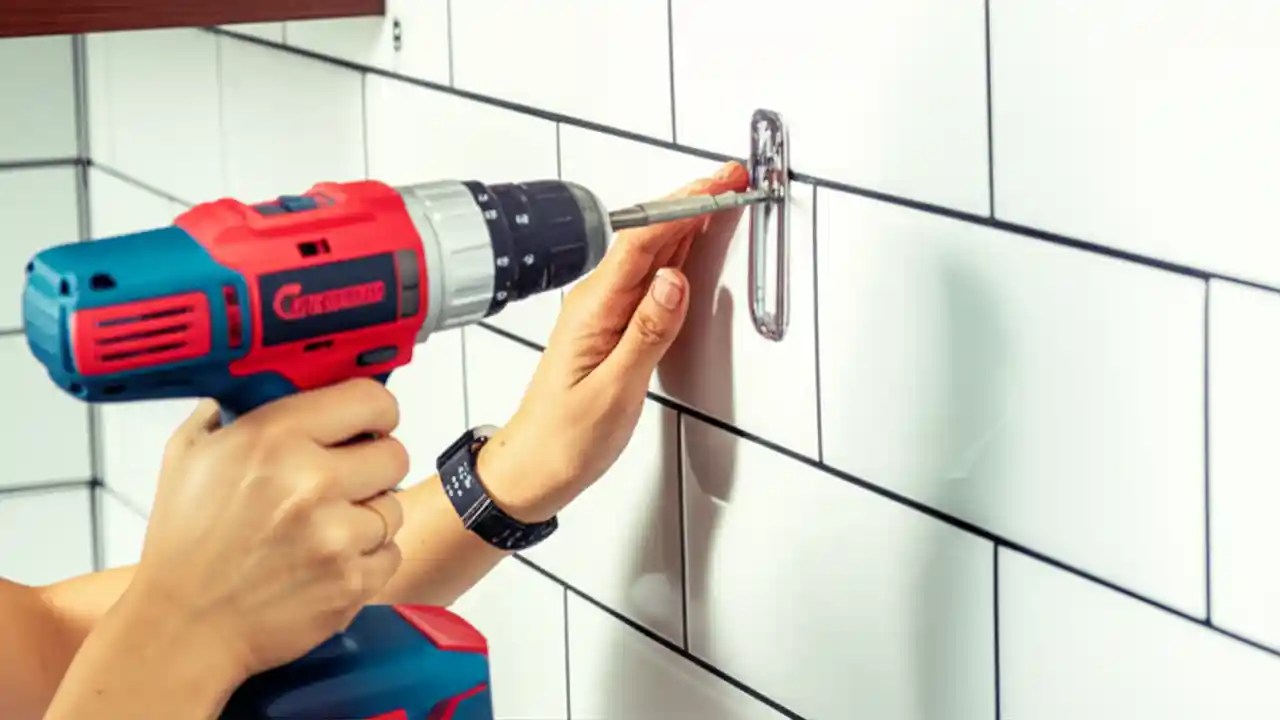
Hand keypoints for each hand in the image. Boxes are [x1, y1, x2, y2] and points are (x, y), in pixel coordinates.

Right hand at [127, 379, 409, 679]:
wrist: (181, 629)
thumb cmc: (185, 546)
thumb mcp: (188, 456)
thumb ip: (229, 412)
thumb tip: (261, 383)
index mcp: (272, 439)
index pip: (371, 400)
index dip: (376, 413)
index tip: (371, 424)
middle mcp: (309, 483)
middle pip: (394, 455)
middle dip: (374, 466)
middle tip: (345, 481)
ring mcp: (334, 536)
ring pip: (393, 508)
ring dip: (367, 517)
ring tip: (323, 529)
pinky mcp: (350, 581)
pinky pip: (390, 553)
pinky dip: (366, 559)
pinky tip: (326, 561)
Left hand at [477, 160, 750, 521]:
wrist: (534, 468)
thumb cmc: (565, 439)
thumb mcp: (614, 391)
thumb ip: (647, 333)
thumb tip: (674, 282)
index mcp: (594, 309)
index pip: (644, 241)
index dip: (685, 206)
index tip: (718, 187)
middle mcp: (596, 302)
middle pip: (649, 236)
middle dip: (692, 201)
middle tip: (732, 178)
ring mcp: (603, 312)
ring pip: (651, 252)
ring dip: (687, 221)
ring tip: (721, 196)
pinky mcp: (611, 326)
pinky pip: (649, 276)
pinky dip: (677, 252)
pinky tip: (691, 243)